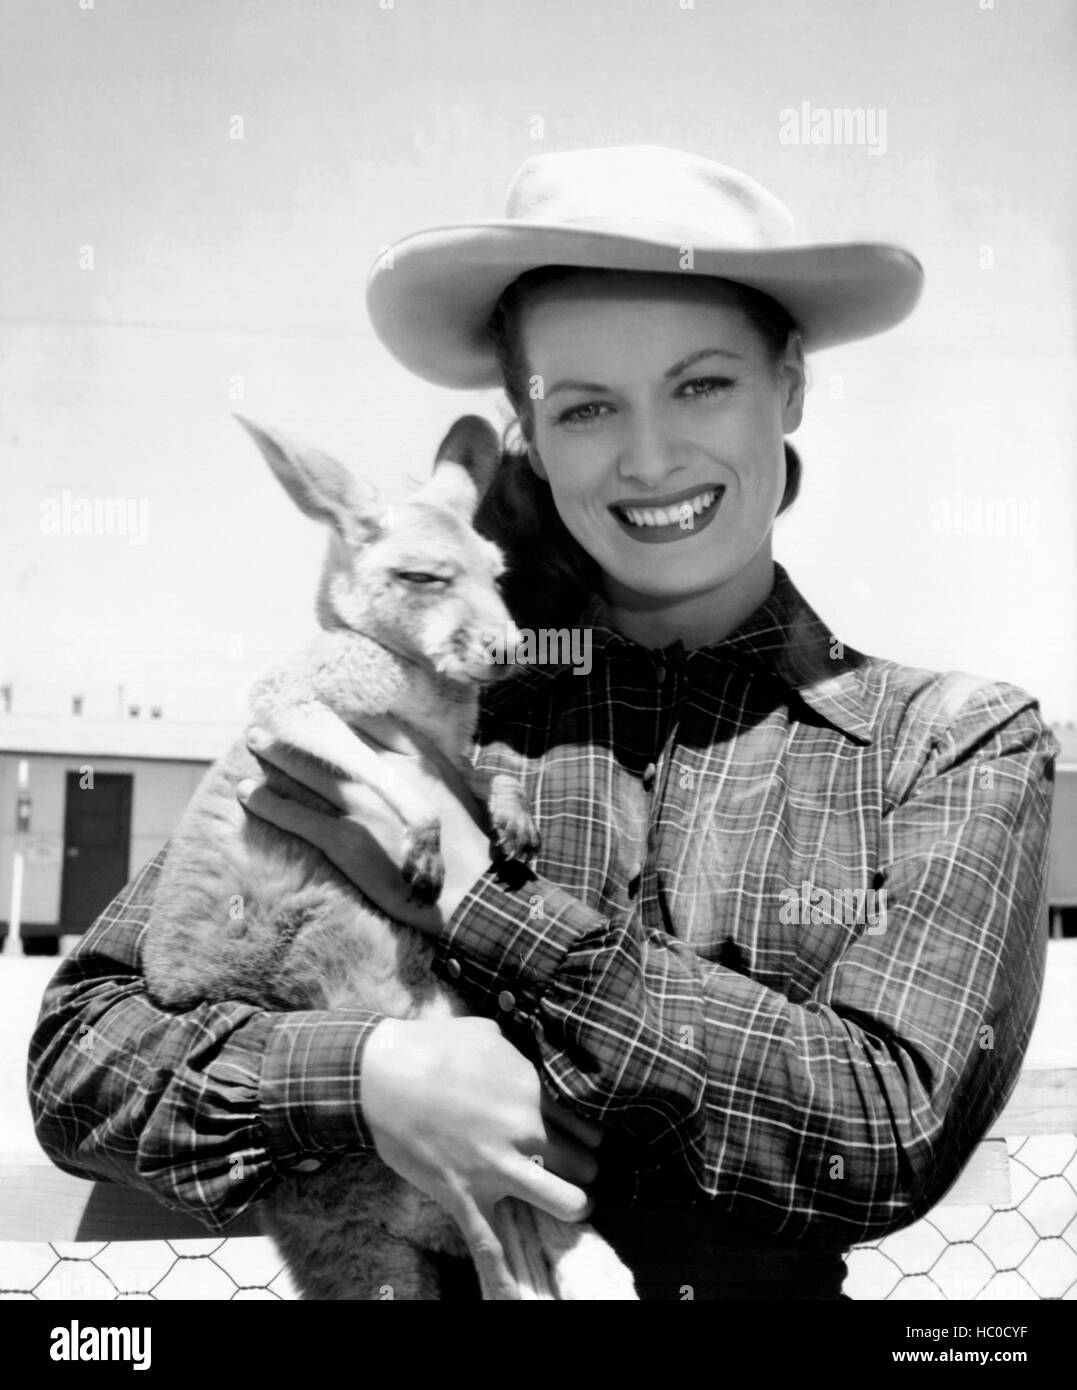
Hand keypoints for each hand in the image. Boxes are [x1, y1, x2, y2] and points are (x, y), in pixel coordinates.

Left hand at [236, 714, 491, 931]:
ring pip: (307, 774)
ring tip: (253, 741)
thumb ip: (432, 769)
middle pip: (328, 745)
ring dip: (275, 757)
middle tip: (269, 717)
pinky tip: (246, 793)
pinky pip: (296, 816)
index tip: (317, 704)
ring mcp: (362, 807)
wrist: (470, 891)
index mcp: (415, 761)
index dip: (338, 714)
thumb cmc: (470, 846)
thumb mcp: (460, 792)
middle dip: (297, 730)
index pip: (368, 725)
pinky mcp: (346, 840)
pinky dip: (268, 803)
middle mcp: (383, 777)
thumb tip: (410, 756)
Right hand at [361, 1015, 602, 1299]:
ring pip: (564, 1202)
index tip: (582, 1138)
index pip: (587, 1127)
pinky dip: (504, 1278)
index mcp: (532, 1094)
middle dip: (583, 1168)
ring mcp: (496, 1170)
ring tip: (570, 1203)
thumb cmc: (432, 1046)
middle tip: (573, 1167)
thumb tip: (529, 1063)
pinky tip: (516, 1298)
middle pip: (583, 1165)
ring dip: (573, 1205)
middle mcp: (525, 1135)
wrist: (378, 1075)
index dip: (587, 1135)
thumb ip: (519, 1056)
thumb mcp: (489, 1035)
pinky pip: (490, 1246)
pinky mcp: (464, 1197)